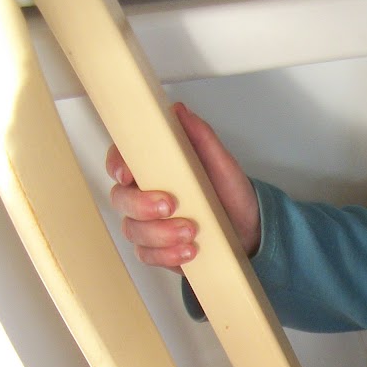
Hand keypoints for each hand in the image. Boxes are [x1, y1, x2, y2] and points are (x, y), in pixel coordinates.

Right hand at [105, 101, 260, 268]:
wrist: (249, 230)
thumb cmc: (229, 194)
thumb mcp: (222, 163)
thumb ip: (201, 137)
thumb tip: (180, 111)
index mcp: (153, 167)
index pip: (120, 160)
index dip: (117, 164)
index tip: (128, 173)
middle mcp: (143, 194)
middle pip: (121, 198)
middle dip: (142, 204)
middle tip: (170, 205)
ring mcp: (148, 224)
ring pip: (133, 230)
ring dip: (160, 234)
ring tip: (191, 232)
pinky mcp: (157, 249)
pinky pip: (147, 255)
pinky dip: (167, 256)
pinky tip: (188, 252)